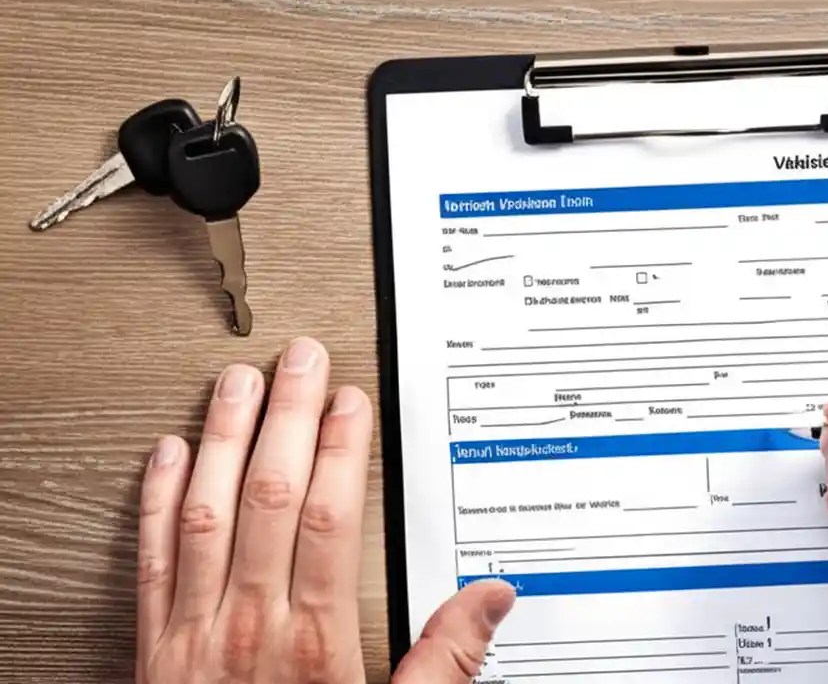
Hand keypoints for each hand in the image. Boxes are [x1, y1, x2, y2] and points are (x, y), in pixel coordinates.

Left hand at [136, 337, 515, 682]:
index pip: (326, 516)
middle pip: (267, 494)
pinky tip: (166, 455)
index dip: (339, 448)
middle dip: (284, 415)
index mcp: (314, 641)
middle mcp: (249, 624)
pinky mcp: (154, 647)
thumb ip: (445, 661)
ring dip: (217, 438)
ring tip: (232, 383)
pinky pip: (152, 558)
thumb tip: (489, 598)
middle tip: (297, 360)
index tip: (349, 401)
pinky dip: (155, 500)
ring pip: (204, 511)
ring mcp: (194, 632)